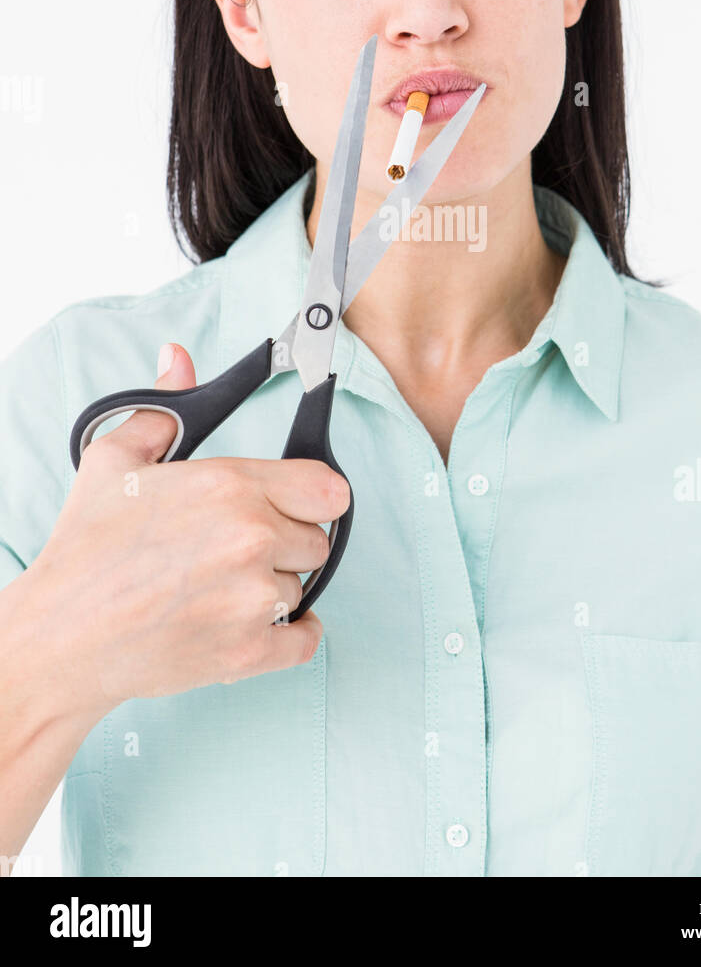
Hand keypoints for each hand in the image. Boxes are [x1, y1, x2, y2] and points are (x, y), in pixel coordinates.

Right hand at [29, 342, 349, 712]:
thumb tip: (179, 359)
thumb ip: (163, 407)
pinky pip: (306, 639)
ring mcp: (252, 599)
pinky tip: (253, 620)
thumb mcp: (114, 461)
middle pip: (318, 539)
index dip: (312, 496)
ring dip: (273, 588)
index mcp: (230, 486)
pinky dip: (288, 635)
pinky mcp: (248, 651)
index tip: (293, 505)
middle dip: (285, 542)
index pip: (328, 488)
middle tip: (237, 548)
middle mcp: (251, 538)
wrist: (61, 637)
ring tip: (220, 586)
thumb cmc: (86, 550)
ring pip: (303, 587)